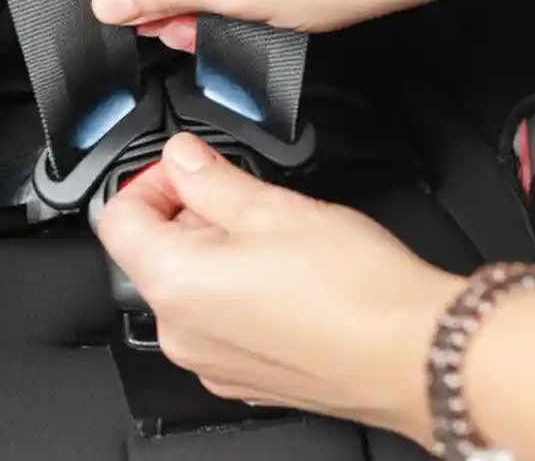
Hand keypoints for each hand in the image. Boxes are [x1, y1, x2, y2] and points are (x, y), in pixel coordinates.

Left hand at [96, 133, 463, 441]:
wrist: (416, 356)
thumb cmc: (355, 291)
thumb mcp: (272, 206)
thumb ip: (210, 177)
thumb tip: (180, 157)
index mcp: (174, 284)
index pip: (118, 220)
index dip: (149, 181)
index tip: (187, 168)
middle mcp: (181, 333)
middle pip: (153, 255)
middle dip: (188, 214)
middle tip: (242, 195)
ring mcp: (212, 362)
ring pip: (190, 289)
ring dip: (216, 253)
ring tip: (276, 236)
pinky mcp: (246, 377)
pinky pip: (220, 324)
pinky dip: (238, 293)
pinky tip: (287, 277)